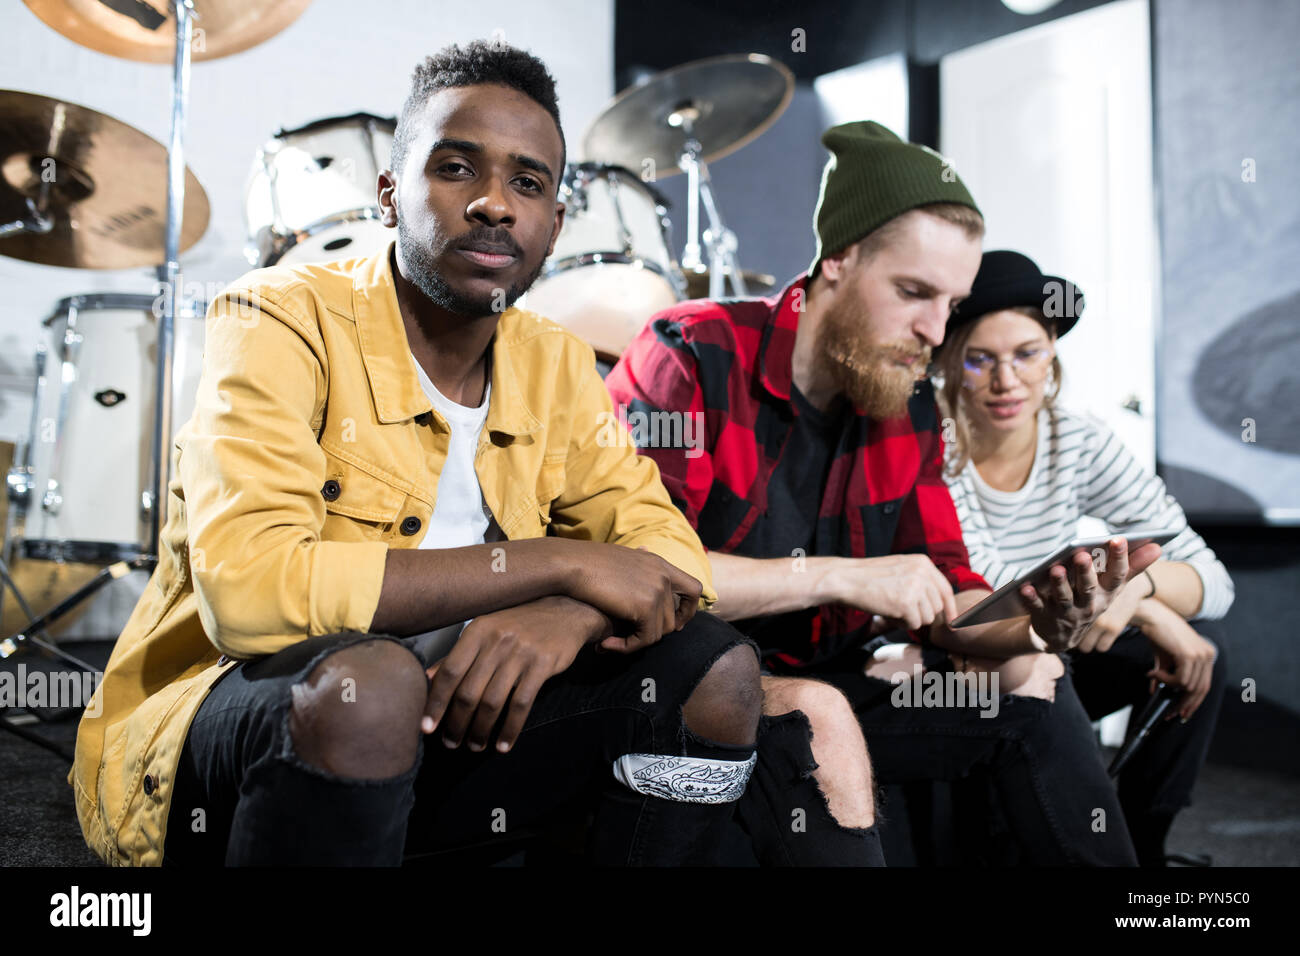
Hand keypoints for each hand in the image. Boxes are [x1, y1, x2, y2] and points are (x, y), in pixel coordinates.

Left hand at [422, 595, 609, 753]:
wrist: (566, 611)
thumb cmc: (519, 624)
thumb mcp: (486, 631)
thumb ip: (458, 655)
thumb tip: (426, 678)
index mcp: (477, 631)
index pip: (450, 672)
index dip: (436, 702)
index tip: (426, 728)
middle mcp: (496, 640)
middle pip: (469, 691)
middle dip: (457, 723)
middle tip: (451, 744)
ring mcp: (521, 652)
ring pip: (493, 702)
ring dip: (481, 730)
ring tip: (475, 745)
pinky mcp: (543, 664)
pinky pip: (521, 704)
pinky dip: (510, 729)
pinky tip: (503, 745)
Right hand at [559, 541, 701, 650]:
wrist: (571, 564)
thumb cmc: (585, 563)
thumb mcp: (619, 560)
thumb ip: (636, 565)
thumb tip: (644, 553)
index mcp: (658, 563)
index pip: (694, 589)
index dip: (688, 610)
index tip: (675, 623)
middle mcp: (662, 576)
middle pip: (674, 618)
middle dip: (656, 633)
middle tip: (634, 640)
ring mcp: (656, 591)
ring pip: (659, 632)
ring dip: (637, 642)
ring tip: (612, 642)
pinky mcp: (645, 607)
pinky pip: (645, 639)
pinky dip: (627, 647)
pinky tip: (606, 644)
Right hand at [830, 554, 957, 630]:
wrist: (846, 579)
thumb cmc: (869, 577)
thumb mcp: (900, 569)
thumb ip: (920, 581)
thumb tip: (942, 607)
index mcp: (922, 562)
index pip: (945, 589)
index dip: (950, 608)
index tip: (953, 622)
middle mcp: (922, 572)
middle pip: (937, 607)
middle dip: (921, 613)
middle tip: (900, 609)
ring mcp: (915, 587)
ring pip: (927, 617)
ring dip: (911, 619)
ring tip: (892, 608)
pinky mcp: (906, 603)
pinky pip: (914, 624)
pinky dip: (902, 624)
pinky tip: (889, 612)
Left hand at [1021, 539, 1161, 652]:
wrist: (1064, 636)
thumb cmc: (1091, 600)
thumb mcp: (1113, 587)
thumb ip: (1133, 566)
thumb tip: (1158, 547)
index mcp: (1107, 594)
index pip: (1116, 576)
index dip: (1119, 558)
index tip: (1118, 539)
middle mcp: (1089, 605)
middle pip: (1088, 587)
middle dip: (1086, 571)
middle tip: (1082, 554)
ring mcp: (1066, 613)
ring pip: (1063, 598)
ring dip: (1059, 584)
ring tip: (1055, 568)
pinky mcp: (1044, 617)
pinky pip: (1037, 607)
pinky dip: (1031, 598)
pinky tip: (1024, 585)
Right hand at [1138, 600, 1217, 720]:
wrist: (1151, 616)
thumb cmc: (1158, 633)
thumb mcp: (1164, 658)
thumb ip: (1165, 675)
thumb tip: (1156, 691)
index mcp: (1206, 654)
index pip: (1205, 685)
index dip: (1193, 702)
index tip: (1182, 713)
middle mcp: (1208, 655)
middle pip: (1200, 689)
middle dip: (1184, 703)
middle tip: (1170, 712)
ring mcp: (1201, 655)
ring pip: (1188, 686)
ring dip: (1168, 686)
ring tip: (1154, 676)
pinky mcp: (1189, 655)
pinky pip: (1180, 680)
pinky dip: (1165, 680)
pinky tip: (1155, 673)